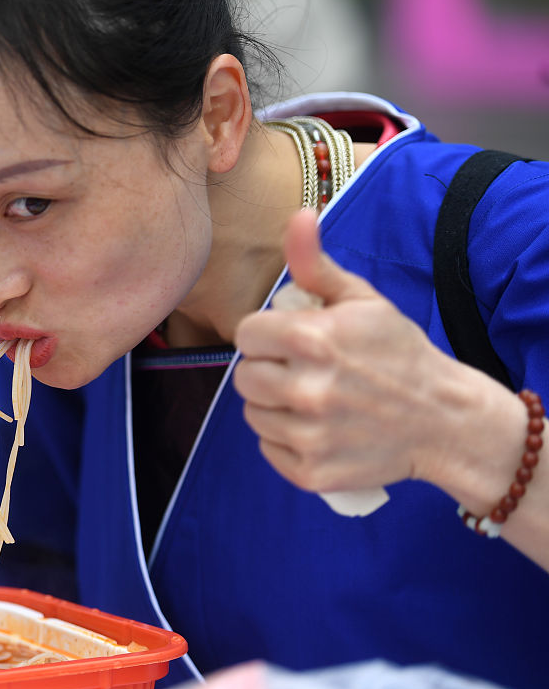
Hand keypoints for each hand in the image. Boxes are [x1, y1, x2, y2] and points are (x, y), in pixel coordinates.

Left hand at [232, 209, 458, 492]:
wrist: (443, 419)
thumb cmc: (397, 353)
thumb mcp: (361, 301)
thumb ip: (315, 264)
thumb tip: (298, 216)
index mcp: (312, 340)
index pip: (246, 335)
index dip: (266, 336)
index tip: (290, 340)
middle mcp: (306, 390)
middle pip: (245, 376)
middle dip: (268, 370)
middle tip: (303, 371)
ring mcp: (308, 435)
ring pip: (254, 413)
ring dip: (274, 405)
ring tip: (313, 399)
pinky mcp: (310, 472)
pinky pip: (269, 449)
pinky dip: (286, 441)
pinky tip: (318, 428)